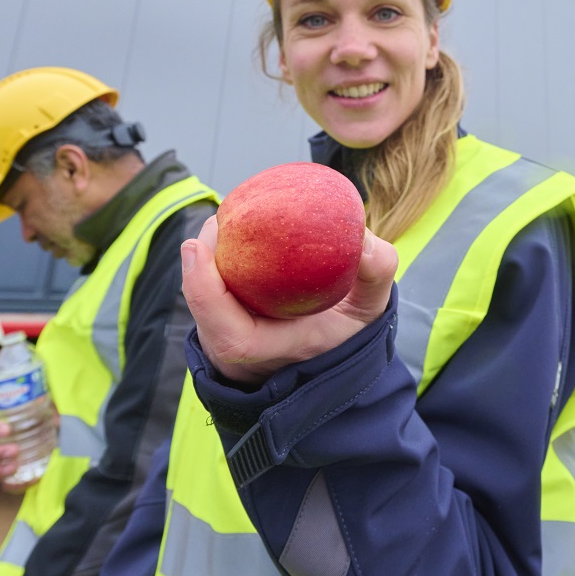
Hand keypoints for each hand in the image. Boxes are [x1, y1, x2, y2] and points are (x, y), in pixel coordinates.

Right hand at [0, 408, 50, 491]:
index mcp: (1, 423)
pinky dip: (14, 485)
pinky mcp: (11, 477)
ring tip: (14, 468)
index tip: (5, 429)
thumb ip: (52, 410)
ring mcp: (1, 462)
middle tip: (14, 451)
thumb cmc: (48, 423)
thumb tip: (57, 418)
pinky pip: (5, 485)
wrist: (58, 444)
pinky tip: (29, 481)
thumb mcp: (51, 412)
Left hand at [181, 213, 398, 385]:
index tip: (196, 245)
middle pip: (202, 306)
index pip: (226, 334)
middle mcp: (239, 351)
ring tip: (224, 222)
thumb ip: (378, 273)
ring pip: (202, 299)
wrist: (331, 356)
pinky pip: (208, 295)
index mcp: (269, 353)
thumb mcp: (371, 309)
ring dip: (206, 260)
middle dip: (201, 262)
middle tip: (220, 219)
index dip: (202, 290)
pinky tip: (228, 235)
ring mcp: (225, 340)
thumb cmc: (347, 332)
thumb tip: (365, 240)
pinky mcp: (222, 326)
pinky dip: (213, 265)